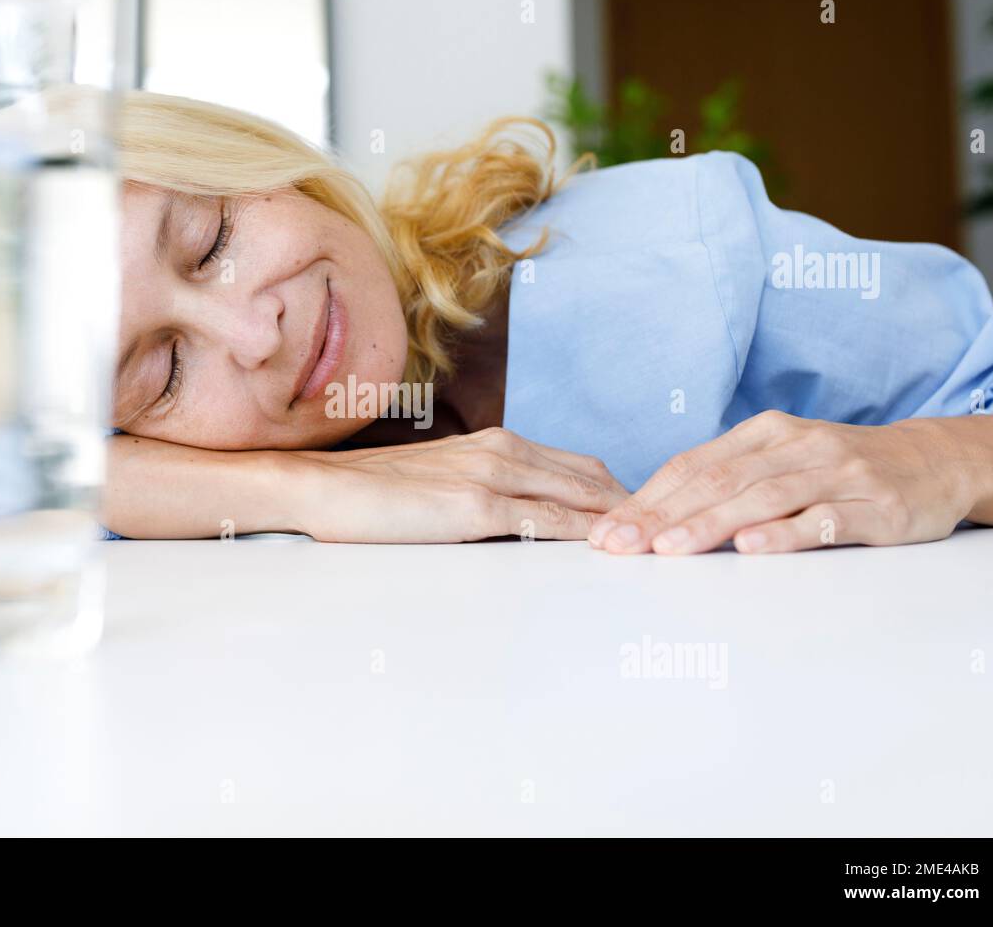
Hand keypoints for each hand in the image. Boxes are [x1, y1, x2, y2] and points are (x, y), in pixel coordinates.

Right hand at [293, 427, 627, 542]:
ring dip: (619, 520)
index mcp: (497, 442)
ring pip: (579, 496)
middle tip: (670, 533)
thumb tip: (521, 516)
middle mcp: (503, 450)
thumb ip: (486, 489)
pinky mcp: (475, 506)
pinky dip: (582, 534)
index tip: (646, 518)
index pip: (580, 467)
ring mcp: (492, 475)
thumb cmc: (375, 491)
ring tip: (654, 544)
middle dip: (635, 506)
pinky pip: (546, 520)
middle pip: (593, 478)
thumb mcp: (443, 480)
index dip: (617, 493)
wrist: (323, 487)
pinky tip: (605, 549)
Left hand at [588, 410, 975, 554]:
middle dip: (662, 515)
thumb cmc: (838, 469)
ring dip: (710, 524)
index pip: (692, 465)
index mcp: (764, 434)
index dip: (646, 498)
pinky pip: (824, 520)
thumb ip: (727, 482)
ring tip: (669, 549)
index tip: (607, 530)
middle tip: (621, 545)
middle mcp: (797, 446)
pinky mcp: (875, 506)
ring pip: (763, 497)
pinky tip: (751, 548)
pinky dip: (785, 533)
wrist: (934, 462)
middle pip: (718, 481)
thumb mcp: (781, 461)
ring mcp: (838, 473)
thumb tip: (652, 520)